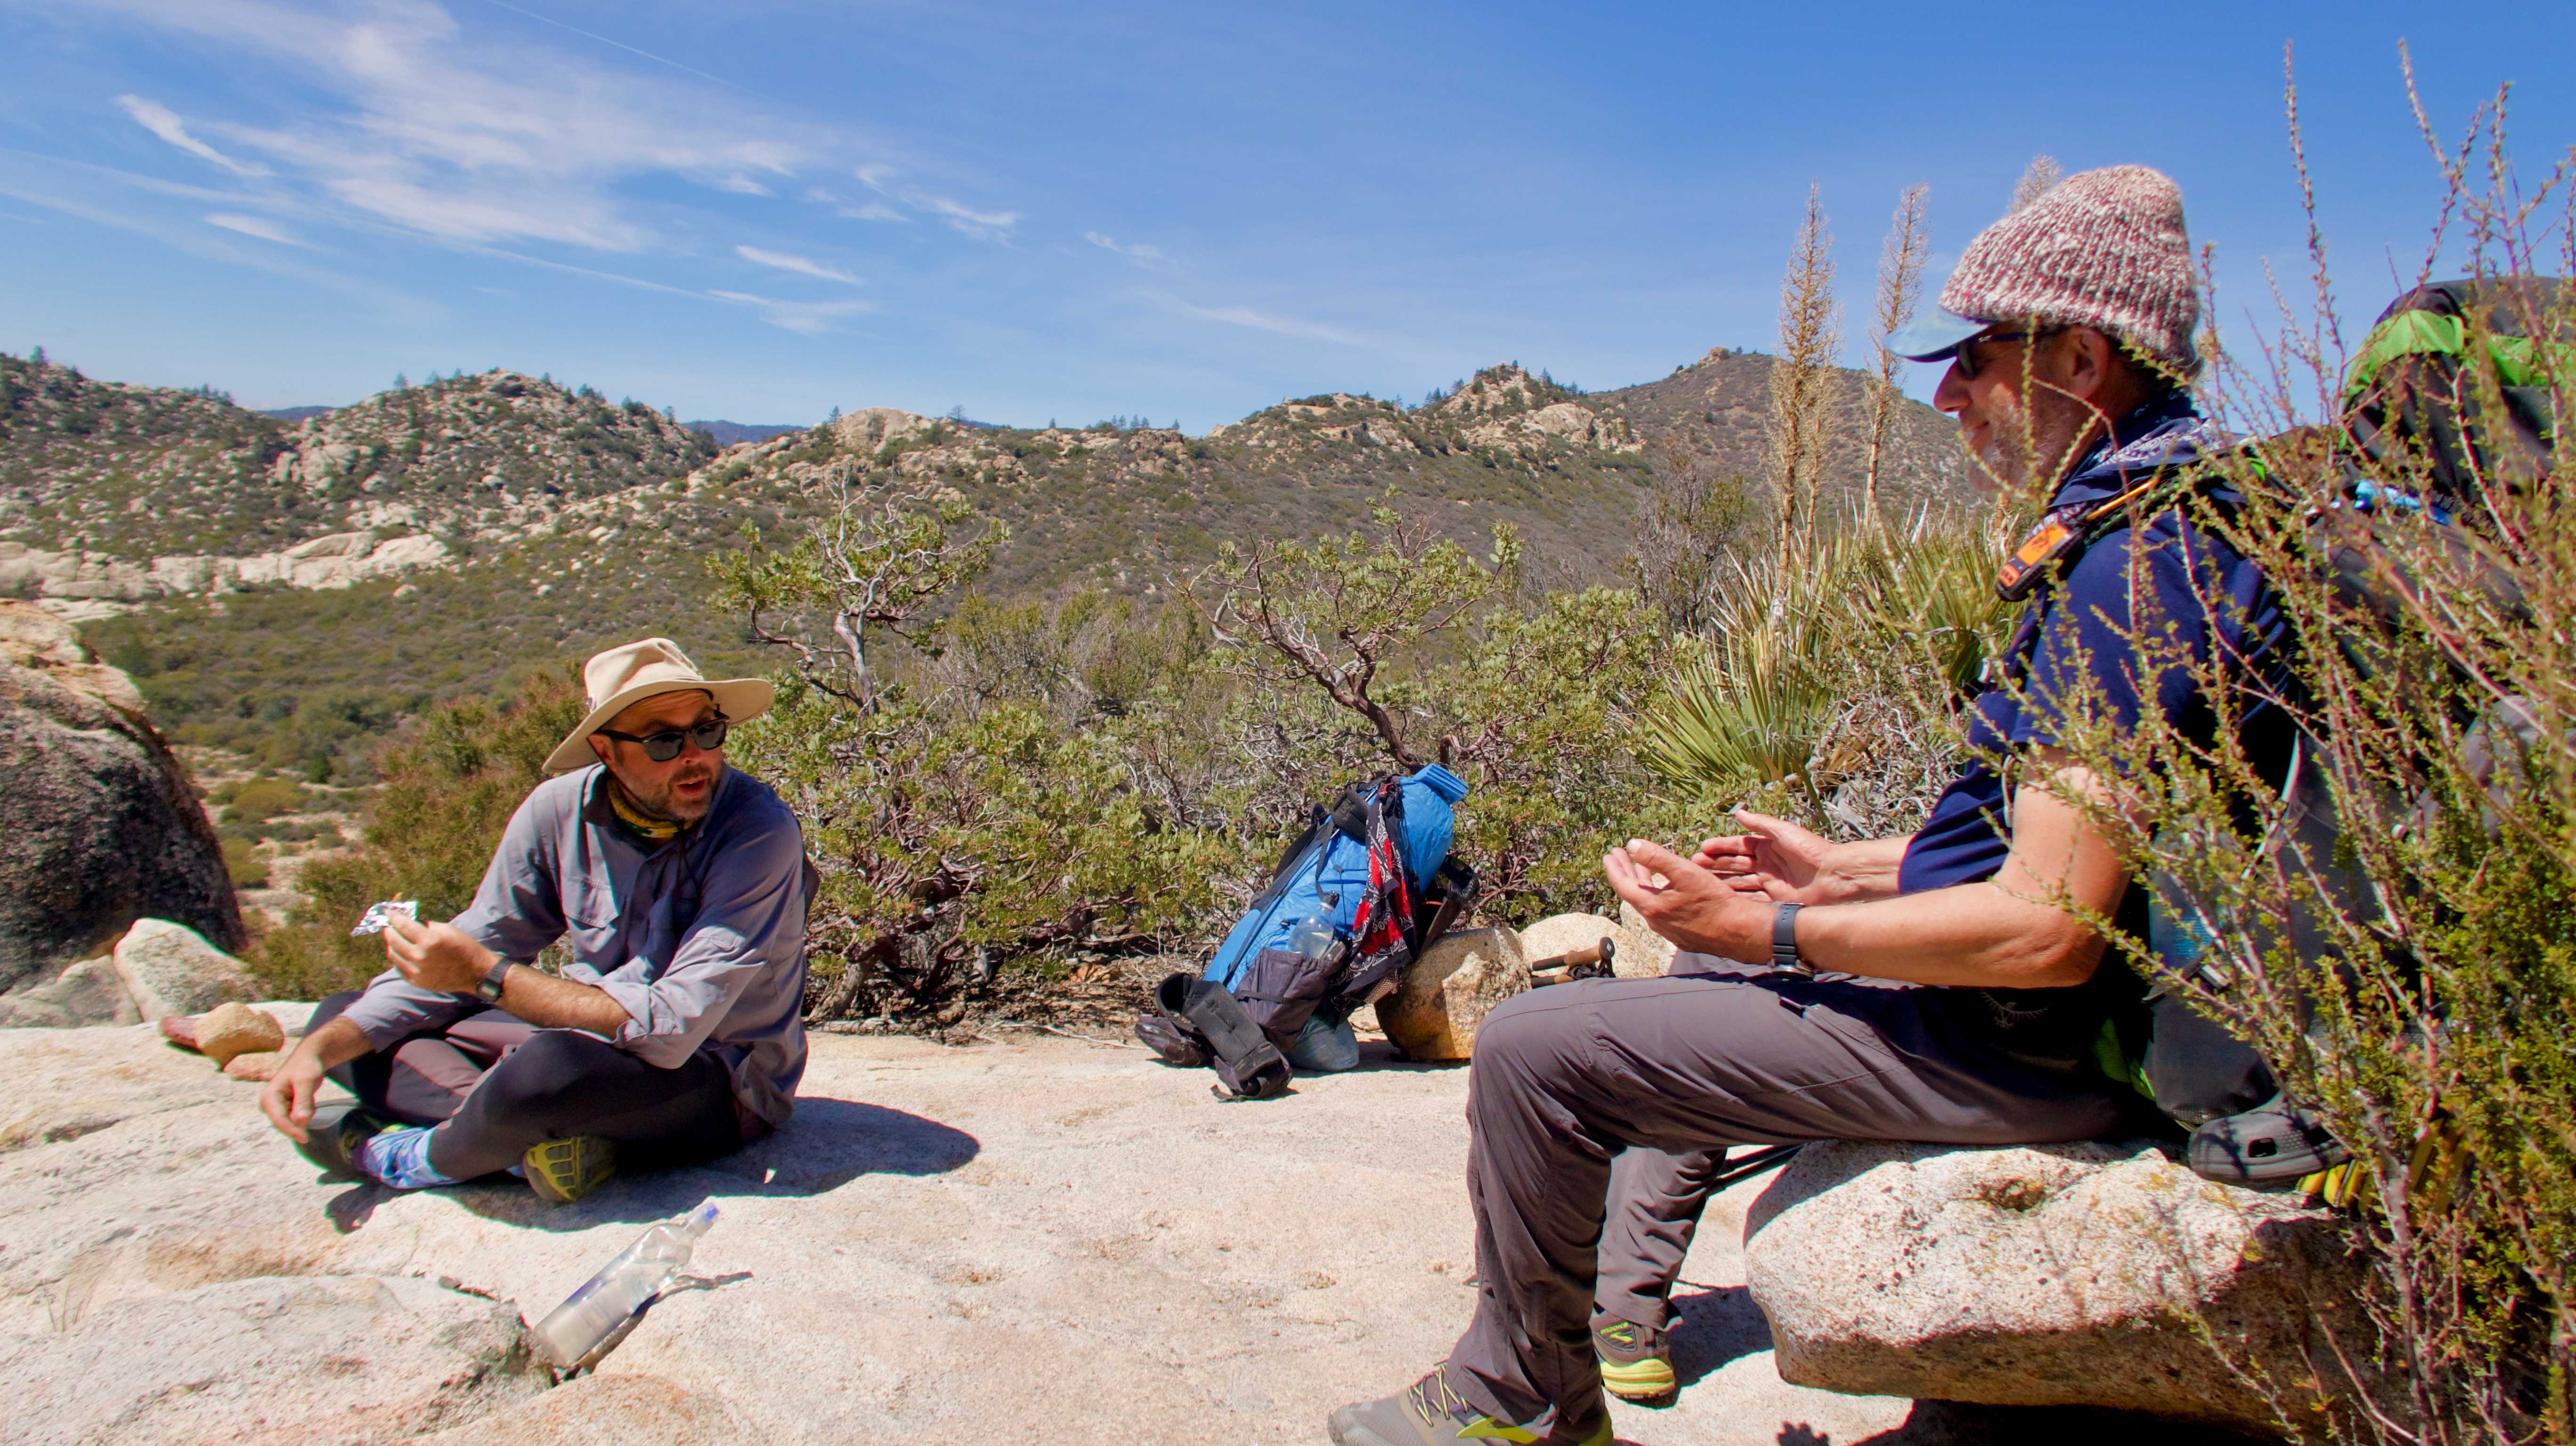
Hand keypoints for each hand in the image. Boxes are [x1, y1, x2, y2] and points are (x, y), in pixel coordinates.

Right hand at [259, 1047, 327, 1143]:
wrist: (310, 1058)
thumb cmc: (306, 1066)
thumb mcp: (306, 1081)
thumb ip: (303, 1100)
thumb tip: (300, 1121)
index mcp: (268, 1096)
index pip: (278, 1120)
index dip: (292, 1130)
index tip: (305, 1138)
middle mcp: (268, 1104)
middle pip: (284, 1123)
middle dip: (300, 1119)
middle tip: (310, 1101)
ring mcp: (276, 1107)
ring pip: (292, 1122)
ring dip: (304, 1114)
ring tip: (308, 1095)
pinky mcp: (285, 1109)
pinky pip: (297, 1118)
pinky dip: (306, 1111)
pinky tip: (308, 1098)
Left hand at [384, 916, 496, 994]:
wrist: (475, 972)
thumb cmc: (464, 947)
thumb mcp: (447, 929)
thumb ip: (426, 926)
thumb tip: (410, 922)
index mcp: (429, 940)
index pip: (403, 925)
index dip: (394, 917)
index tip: (390, 912)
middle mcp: (419, 957)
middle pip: (393, 940)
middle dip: (389, 930)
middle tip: (389, 926)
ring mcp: (416, 972)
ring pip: (393, 955)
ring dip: (392, 945)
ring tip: (395, 940)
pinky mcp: (417, 982)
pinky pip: (399, 968)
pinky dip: (398, 959)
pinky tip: (402, 954)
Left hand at [1603, 838, 1767, 959]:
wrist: (1737, 931)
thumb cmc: (1713, 901)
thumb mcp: (1685, 872)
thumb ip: (1656, 857)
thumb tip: (1632, 845)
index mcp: (1651, 906)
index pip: (1623, 886)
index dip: (1614, 869)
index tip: (1608, 855)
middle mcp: (1655, 921)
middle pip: (1633, 893)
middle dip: (1625, 872)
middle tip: (1617, 857)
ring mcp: (1668, 929)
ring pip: (1648, 902)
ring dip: (1642, 882)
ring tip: (1639, 867)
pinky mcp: (1681, 933)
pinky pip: (1661, 911)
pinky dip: (1656, 894)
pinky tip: (1664, 888)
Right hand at [1694, 810, 1842, 903]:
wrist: (1835, 877)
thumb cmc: (1811, 851)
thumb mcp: (1783, 832)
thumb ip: (1761, 823)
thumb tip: (1739, 813)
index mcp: (1769, 847)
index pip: (1739, 846)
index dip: (1721, 847)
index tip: (1702, 849)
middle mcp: (1768, 864)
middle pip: (1736, 865)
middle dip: (1716, 865)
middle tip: (1695, 867)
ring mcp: (1771, 883)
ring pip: (1740, 883)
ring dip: (1722, 883)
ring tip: (1703, 884)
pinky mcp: (1776, 900)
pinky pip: (1752, 900)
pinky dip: (1737, 900)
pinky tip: (1721, 901)